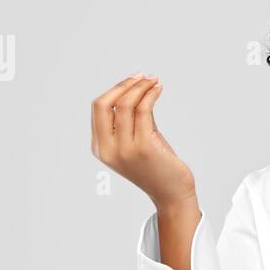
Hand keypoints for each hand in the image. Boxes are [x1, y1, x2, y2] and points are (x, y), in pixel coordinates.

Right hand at [91, 74, 196, 208]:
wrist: (171, 193)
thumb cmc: (156, 166)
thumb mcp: (138, 139)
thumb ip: (132, 118)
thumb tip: (137, 88)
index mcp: (100, 148)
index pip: (98, 109)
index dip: (115, 90)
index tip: (133, 80)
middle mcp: (108, 149)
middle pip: (104, 104)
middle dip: (123, 85)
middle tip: (142, 76)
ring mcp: (124, 149)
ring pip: (126, 104)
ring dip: (141, 87)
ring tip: (154, 80)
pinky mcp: (144, 147)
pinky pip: (143, 110)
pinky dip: (150, 94)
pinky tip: (158, 89)